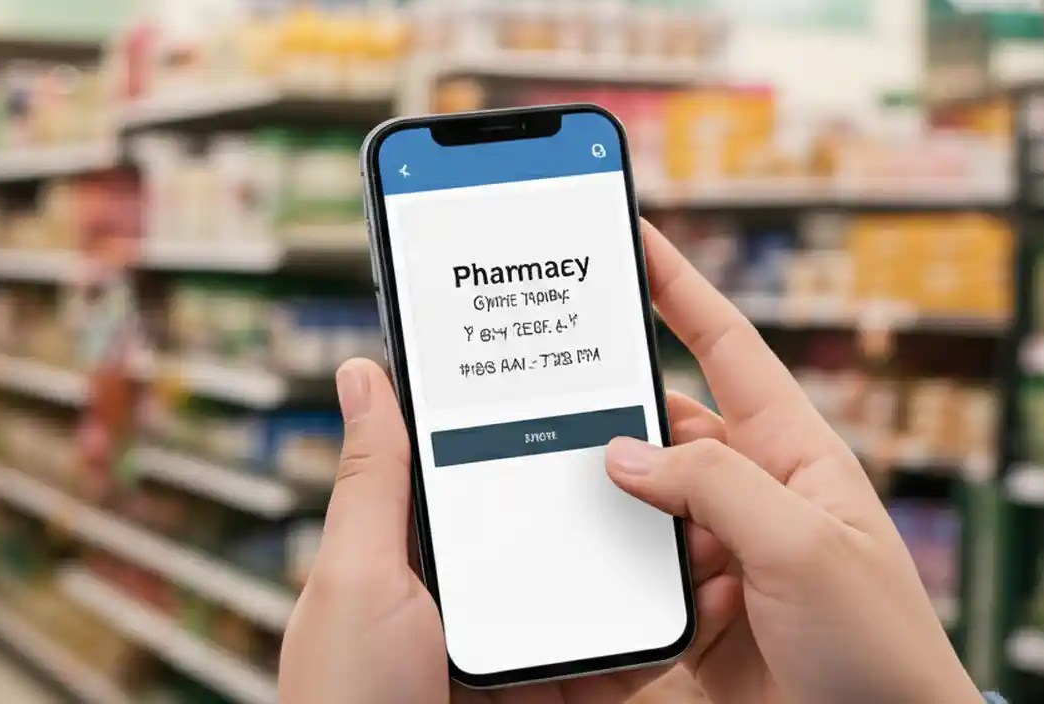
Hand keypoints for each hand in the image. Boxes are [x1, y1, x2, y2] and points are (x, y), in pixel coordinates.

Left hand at [279, 357, 735, 703]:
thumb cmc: (345, 700)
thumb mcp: (357, 575)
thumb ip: (374, 480)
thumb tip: (362, 372)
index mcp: (416, 554)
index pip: (478, 468)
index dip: (524, 425)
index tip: (575, 378)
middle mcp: (469, 596)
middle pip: (550, 523)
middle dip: (608, 486)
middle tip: (665, 437)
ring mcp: (516, 649)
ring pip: (593, 586)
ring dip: (647, 552)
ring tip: (698, 506)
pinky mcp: (554, 693)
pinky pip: (616, 655)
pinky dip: (659, 626)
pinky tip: (696, 590)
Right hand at [599, 223, 982, 703]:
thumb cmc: (878, 647)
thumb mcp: (804, 546)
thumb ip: (712, 485)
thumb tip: (622, 453)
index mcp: (793, 453)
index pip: (725, 347)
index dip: (679, 287)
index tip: (632, 238)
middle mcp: (748, 493)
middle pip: (662, 429)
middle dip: (617, 423)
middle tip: (557, 400)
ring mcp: (714, 552)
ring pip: (635, 504)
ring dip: (613, 514)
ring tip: (585, 514)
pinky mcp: (685, 610)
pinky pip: (629, 574)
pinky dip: (612, 579)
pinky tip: (608, 589)